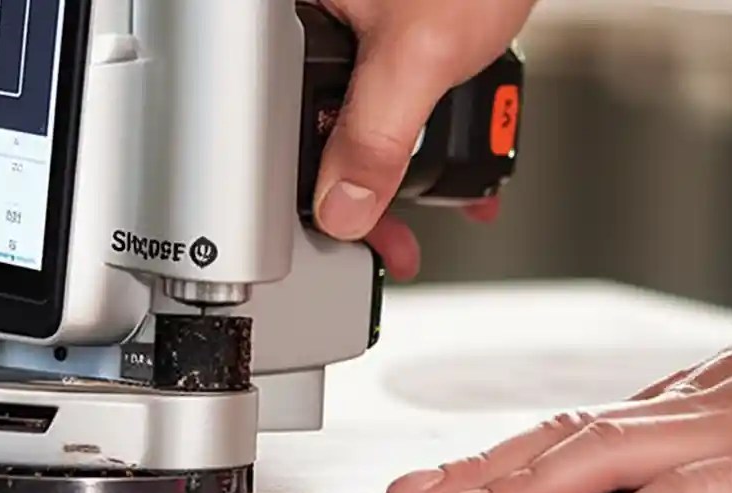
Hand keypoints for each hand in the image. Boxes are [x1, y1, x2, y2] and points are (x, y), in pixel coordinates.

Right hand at [314, 0, 537, 280]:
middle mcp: (311, 17)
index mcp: (287, 13)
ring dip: (407, 161)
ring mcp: (352, 22)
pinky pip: (393, 91)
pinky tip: (462, 145)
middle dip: (367, 183)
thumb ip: (373, 139)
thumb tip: (343, 207)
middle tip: (396, 231)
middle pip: (317, 124)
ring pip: (359, 113)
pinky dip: (429, 125)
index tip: (337, 228)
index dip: (303, 185)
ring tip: (447, 188)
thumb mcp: (416, 57)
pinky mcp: (391, 26)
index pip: (270, 119)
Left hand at [385, 284, 731, 492]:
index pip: (570, 424)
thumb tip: (649, 472)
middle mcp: (688, 409)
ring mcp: (727, 431)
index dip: (497, 452)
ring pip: (594, 459)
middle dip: (476, 467)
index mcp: (685, 402)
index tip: (437, 476)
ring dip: (512, 491)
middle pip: (560, 435)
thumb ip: (702, 439)